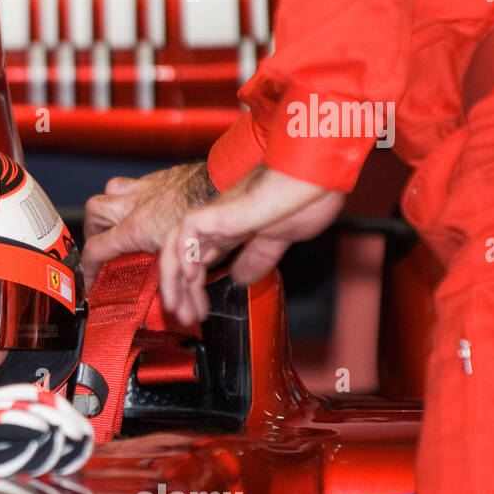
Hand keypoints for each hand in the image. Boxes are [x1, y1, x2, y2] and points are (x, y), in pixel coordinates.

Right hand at [82, 161, 216, 285]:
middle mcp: (135, 205)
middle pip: (94, 213)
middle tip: (101, 243)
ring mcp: (146, 187)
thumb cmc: (211, 218)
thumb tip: (170, 291)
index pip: (96, 249)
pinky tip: (145, 205)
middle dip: (93, 229)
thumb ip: (167, 271)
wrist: (227, 182)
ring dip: (110, 206)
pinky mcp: (161, 176)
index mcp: (136, 228)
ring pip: (110, 190)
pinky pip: (136, 182)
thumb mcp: (183, 257)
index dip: (88, 268)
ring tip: (116, 220)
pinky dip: (134, 194)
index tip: (90, 280)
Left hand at [158, 166, 344, 325]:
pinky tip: (191, 277)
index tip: (199, 313)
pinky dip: (183, 257)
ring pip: (174, 247)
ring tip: (179, 309)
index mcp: (233, 227)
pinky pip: (185, 233)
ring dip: (173, 282)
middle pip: (181, 259)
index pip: (199, 261)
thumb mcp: (282, 237)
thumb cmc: (310, 193)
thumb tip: (241, 277)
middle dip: (179, 293)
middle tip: (185, 319)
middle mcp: (219, 221)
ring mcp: (216, 215)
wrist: (321, 174)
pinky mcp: (219, 210)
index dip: (194, 290)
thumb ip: (259, 255)